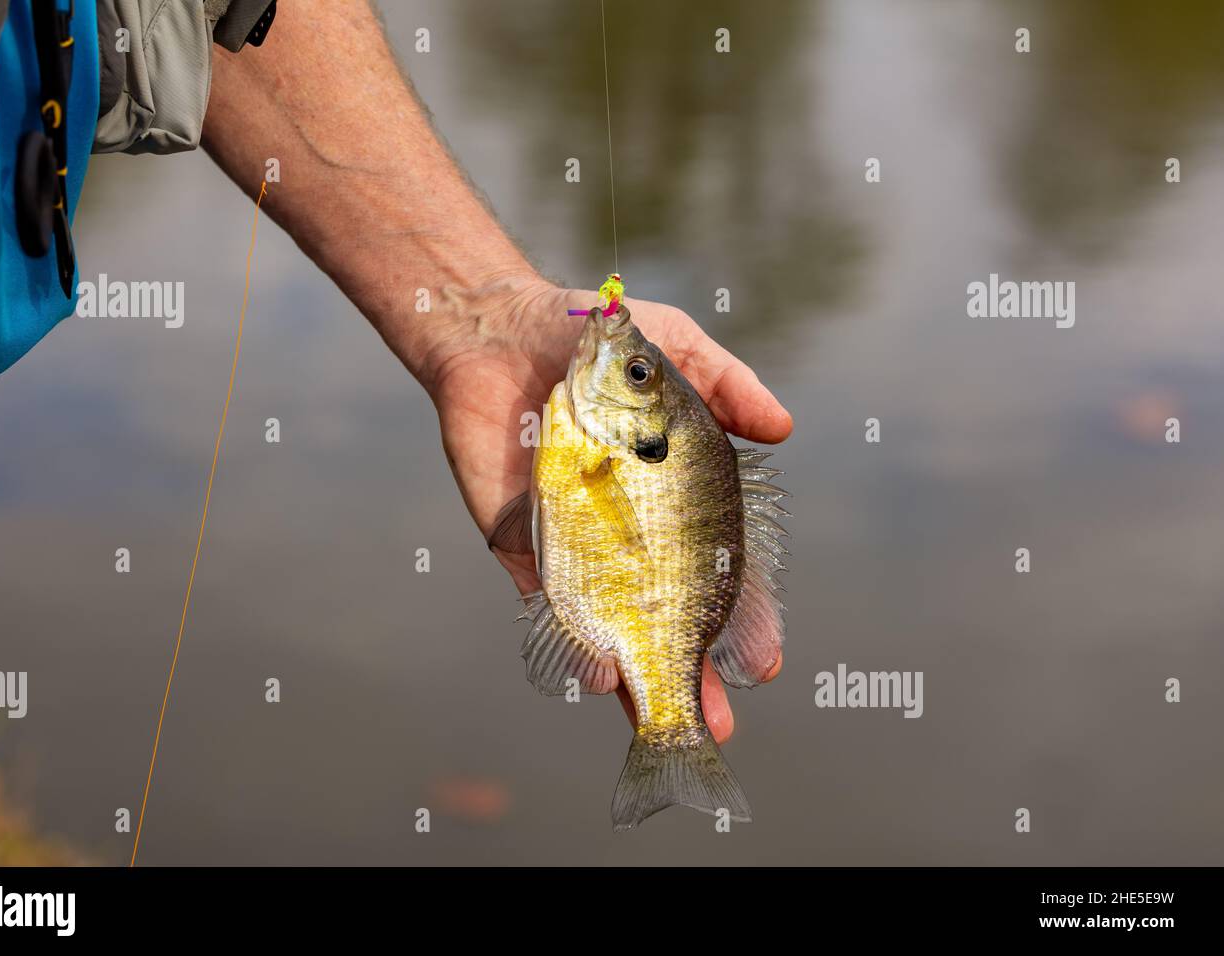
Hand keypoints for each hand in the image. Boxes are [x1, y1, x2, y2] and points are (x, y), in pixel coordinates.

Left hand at [426, 279, 792, 742]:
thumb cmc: (597, 339)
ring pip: (606, 623)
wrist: (500, 328)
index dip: (739, 620)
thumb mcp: (679, 351)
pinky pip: (542, 596)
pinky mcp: (517, 539)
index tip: (763, 659)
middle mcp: (625, 532)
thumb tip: (784, 431)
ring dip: (632, 675)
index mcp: (670, 498)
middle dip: (689, 668)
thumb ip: (729, 387)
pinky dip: (566, 634)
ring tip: (661, 713)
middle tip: (721, 716)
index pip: (714, 574)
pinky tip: (595, 672)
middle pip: (662, 616)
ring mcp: (572, 542)